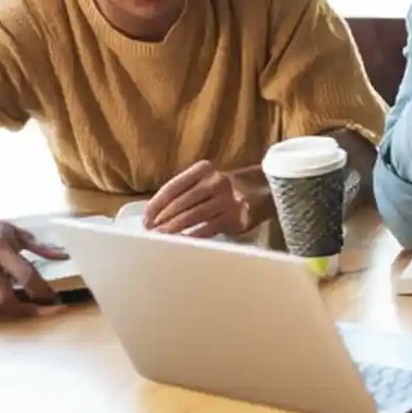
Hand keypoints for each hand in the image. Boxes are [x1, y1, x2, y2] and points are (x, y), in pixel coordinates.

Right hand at [0, 216, 66, 318]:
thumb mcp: (15, 232)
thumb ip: (39, 247)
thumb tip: (64, 256)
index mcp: (0, 245)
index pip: (25, 274)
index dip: (41, 291)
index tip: (53, 300)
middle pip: (3, 297)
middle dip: (24, 310)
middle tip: (39, 311)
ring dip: (3, 311)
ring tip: (17, 308)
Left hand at [144, 161, 272, 238]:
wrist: (265, 189)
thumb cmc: (227, 189)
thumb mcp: (207, 181)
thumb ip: (185, 193)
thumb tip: (157, 214)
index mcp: (203, 169)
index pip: (173, 187)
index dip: (156, 204)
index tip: (146, 219)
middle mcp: (215, 181)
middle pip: (182, 202)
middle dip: (163, 219)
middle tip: (151, 233)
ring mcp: (228, 199)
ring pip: (194, 215)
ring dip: (175, 229)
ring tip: (162, 239)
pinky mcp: (237, 217)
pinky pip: (210, 228)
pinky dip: (194, 236)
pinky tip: (182, 243)